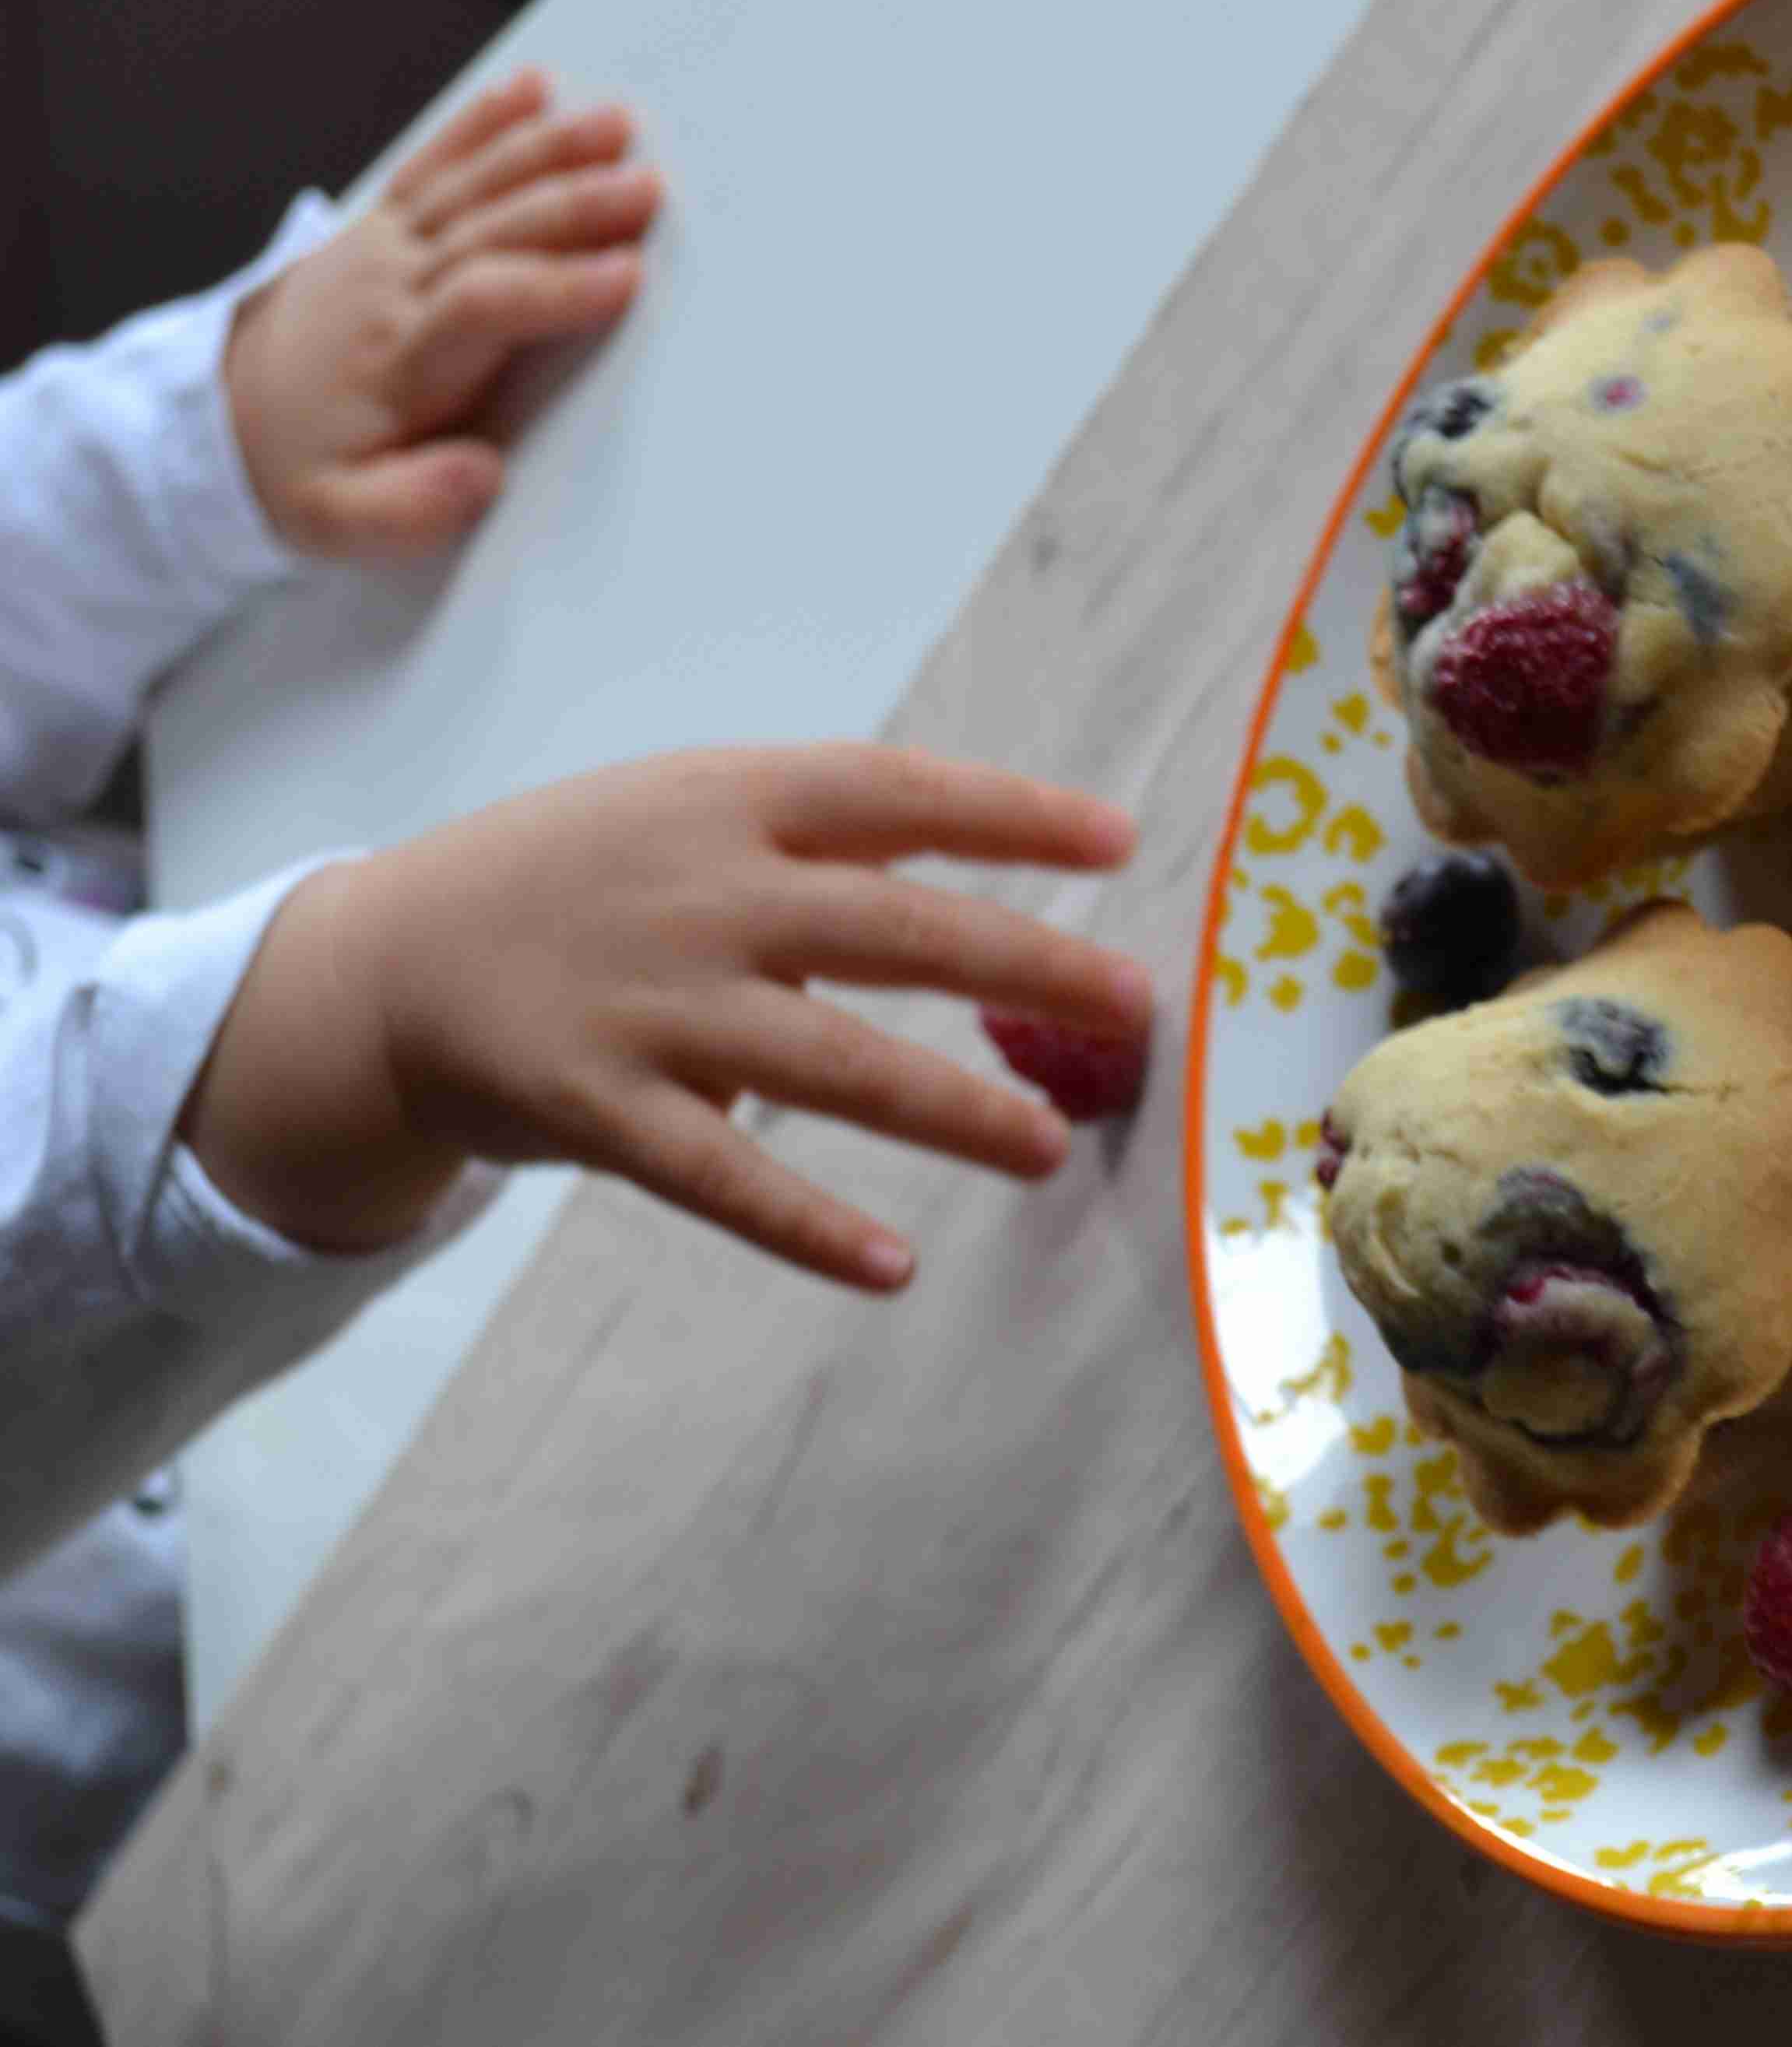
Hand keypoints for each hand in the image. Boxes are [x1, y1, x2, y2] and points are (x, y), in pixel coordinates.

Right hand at [183, 746, 1151, 1290]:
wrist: (386, 964)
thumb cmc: (586, 882)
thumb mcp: (692, 814)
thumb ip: (830, 837)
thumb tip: (1004, 858)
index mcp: (729, 801)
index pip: (895, 792)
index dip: (1010, 816)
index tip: (1118, 841)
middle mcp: (698, 896)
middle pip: (892, 930)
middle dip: (1024, 964)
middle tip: (1137, 1003)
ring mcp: (647, 1004)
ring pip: (829, 1063)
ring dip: (949, 1108)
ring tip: (1047, 1145)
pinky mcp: (597, 1108)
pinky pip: (721, 1179)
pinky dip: (807, 1226)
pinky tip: (891, 1268)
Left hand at [222, 69, 663, 558]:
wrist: (221, 421)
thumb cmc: (303, 471)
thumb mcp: (339, 524)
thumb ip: (409, 511)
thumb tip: (481, 476)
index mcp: (400, 362)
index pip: (483, 307)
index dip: (555, 289)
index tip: (626, 277)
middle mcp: (392, 290)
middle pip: (491, 232)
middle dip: (573, 207)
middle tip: (646, 188)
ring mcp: (386, 248)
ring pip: (474, 187)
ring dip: (547, 152)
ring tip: (614, 125)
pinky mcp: (385, 227)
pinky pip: (437, 163)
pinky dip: (483, 123)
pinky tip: (533, 91)